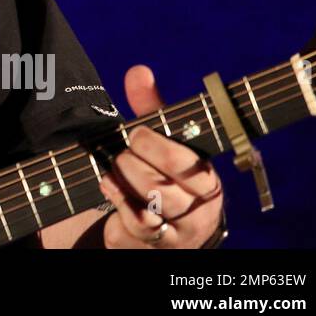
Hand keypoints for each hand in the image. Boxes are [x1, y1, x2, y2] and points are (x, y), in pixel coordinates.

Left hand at [97, 64, 225, 248]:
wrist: (166, 226)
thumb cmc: (164, 172)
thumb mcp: (163, 139)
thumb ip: (151, 106)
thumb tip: (139, 71)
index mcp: (208, 178)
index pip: (187, 164)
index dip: (156, 146)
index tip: (135, 132)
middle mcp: (201, 208)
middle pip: (166, 185)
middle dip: (136, 163)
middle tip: (121, 151)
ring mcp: (180, 230)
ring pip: (151, 205)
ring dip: (124, 181)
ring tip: (113, 167)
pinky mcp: (157, 244)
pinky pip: (137, 224)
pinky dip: (118, 201)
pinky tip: (108, 186)